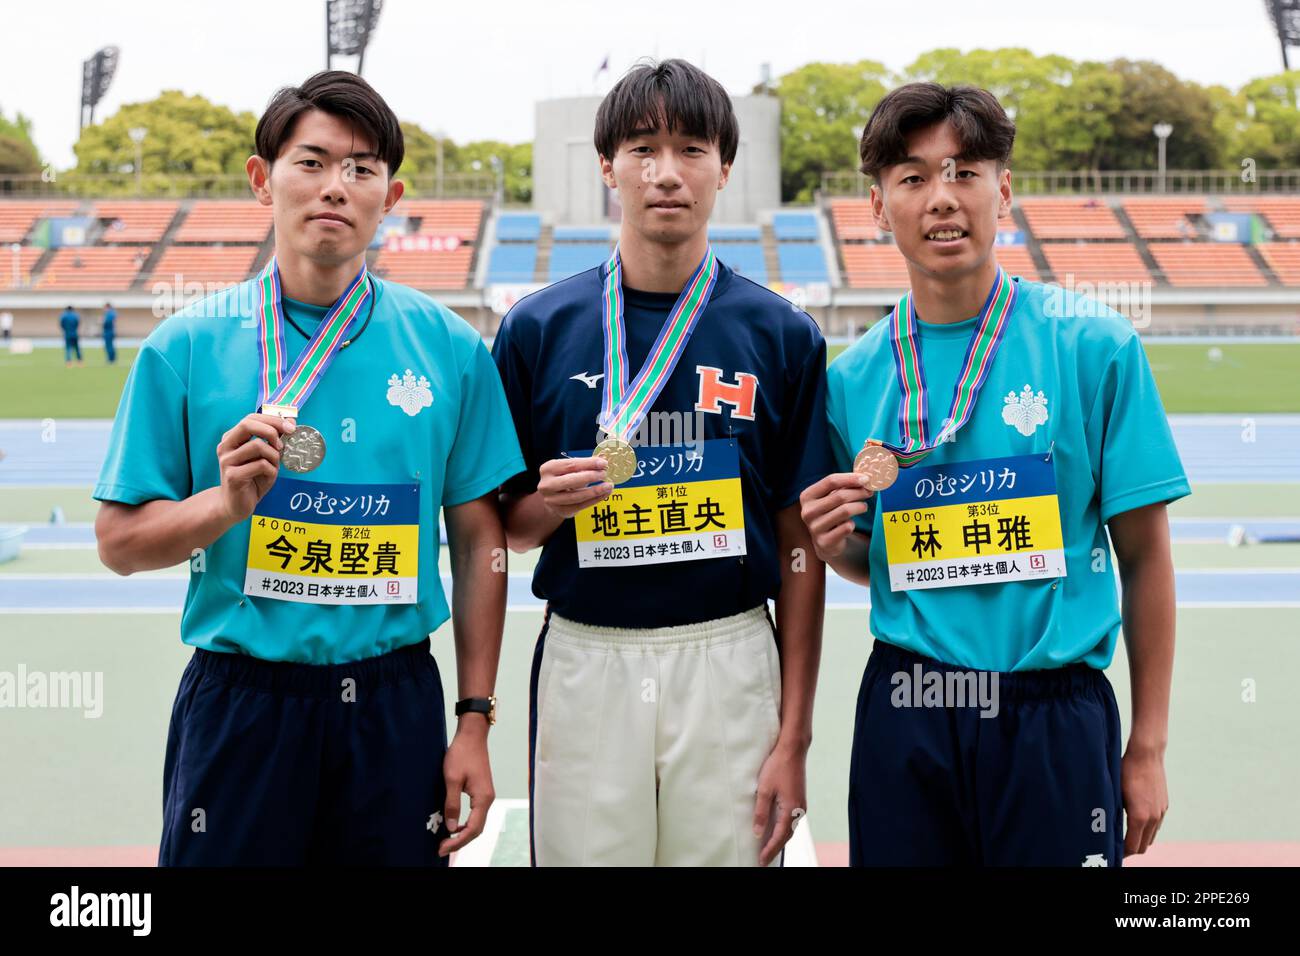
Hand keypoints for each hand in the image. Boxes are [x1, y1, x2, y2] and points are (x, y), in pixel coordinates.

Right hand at [215, 413, 294, 523]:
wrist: (236, 505)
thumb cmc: (252, 479)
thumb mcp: (265, 457)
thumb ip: (273, 440)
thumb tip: (290, 422)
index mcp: (232, 439)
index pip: (251, 418)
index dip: (273, 420)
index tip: (291, 427)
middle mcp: (225, 447)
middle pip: (247, 424)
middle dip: (271, 430)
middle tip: (282, 444)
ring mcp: (227, 461)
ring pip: (257, 445)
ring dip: (273, 455)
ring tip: (273, 466)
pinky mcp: (232, 476)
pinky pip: (260, 465)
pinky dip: (271, 470)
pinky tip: (267, 477)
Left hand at [439, 718, 494, 857]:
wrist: (472, 736)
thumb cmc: (461, 754)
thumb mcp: (452, 779)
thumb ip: (452, 804)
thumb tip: (450, 827)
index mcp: (483, 798)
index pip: (473, 829)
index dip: (457, 841)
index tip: (442, 848)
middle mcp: (488, 799)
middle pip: (477, 829)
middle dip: (460, 841)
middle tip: (442, 848)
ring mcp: (486, 796)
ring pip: (477, 822)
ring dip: (463, 834)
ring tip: (446, 840)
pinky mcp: (482, 792)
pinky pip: (476, 814)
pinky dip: (466, 824)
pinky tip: (454, 825)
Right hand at [537, 456, 612, 519]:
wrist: (553, 497)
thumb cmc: (564, 478)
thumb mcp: (570, 469)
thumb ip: (585, 464)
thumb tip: (604, 458)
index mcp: (548, 469)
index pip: (570, 465)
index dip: (588, 464)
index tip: (603, 463)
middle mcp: (547, 485)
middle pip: (571, 481)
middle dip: (590, 477)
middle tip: (604, 474)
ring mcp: (552, 500)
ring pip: (577, 496)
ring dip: (595, 491)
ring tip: (608, 486)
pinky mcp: (561, 510)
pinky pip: (581, 505)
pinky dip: (595, 499)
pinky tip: (604, 494)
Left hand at [752, 739, 807, 865]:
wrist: (792, 750)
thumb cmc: (777, 766)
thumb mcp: (764, 790)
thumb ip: (761, 813)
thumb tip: (758, 833)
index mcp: (791, 809)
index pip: (779, 836)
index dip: (769, 849)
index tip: (761, 860)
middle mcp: (799, 809)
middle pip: (787, 836)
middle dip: (775, 848)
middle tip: (764, 859)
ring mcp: (800, 804)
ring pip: (790, 828)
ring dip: (780, 839)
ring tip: (768, 848)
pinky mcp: (798, 798)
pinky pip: (792, 820)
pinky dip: (784, 829)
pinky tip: (776, 829)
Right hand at [799, 473, 872, 561]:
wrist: (824, 541)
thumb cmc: (830, 512)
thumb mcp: (830, 497)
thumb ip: (843, 486)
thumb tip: (864, 478)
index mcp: (807, 496)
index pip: (830, 481)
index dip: (850, 478)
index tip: (866, 479)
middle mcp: (808, 511)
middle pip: (840, 496)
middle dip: (859, 492)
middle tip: (869, 492)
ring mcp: (815, 527)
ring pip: (845, 511)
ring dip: (860, 506)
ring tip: (863, 506)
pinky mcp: (824, 541)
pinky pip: (846, 527)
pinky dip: (852, 523)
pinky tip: (851, 523)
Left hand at [1121, 745, 1167, 855]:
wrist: (1146, 755)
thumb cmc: (1125, 771)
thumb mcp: (1115, 793)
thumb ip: (1115, 813)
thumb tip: (1108, 828)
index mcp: (1139, 817)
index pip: (1132, 846)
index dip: (1122, 853)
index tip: (1112, 853)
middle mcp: (1153, 818)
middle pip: (1143, 846)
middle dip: (1131, 849)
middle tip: (1116, 848)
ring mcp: (1161, 812)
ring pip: (1151, 836)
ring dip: (1140, 839)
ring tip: (1125, 836)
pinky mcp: (1164, 806)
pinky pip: (1156, 825)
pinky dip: (1147, 829)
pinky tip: (1135, 823)